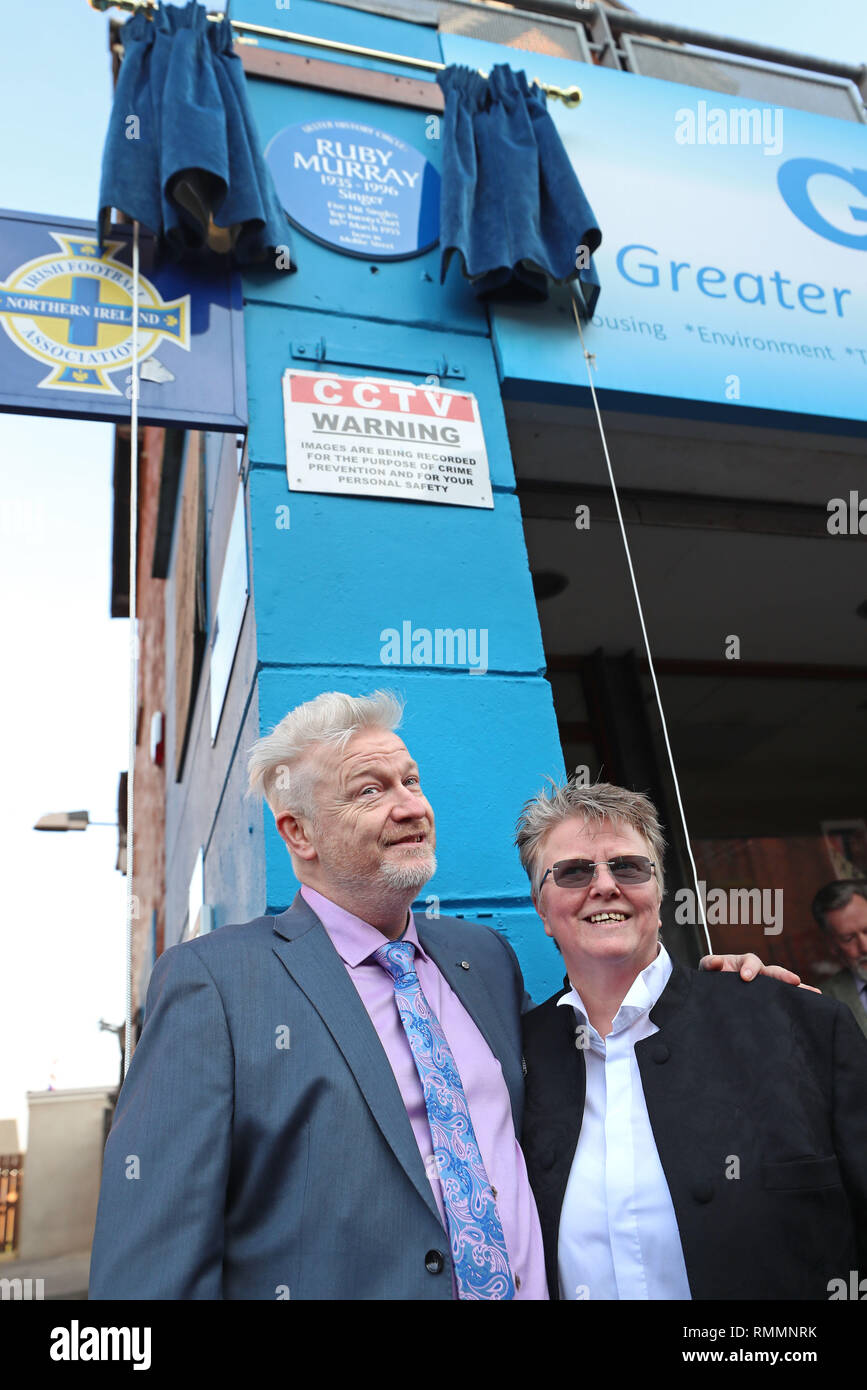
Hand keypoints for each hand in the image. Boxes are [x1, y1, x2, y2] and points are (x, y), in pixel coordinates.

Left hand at [699, 952, 820, 991]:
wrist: (713, 994)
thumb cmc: (712, 976)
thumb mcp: (707, 968)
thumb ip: (710, 963)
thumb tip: (718, 963)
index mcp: (744, 963)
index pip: (751, 961)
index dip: (750, 967)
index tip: (745, 977)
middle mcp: (758, 974)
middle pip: (774, 971)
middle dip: (784, 975)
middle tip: (794, 981)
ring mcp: (765, 987)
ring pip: (784, 986)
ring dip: (799, 989)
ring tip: (815, 993)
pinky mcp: (767, 1001)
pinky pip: (784, 1000)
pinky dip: (797, 1002)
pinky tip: (812, 1008)